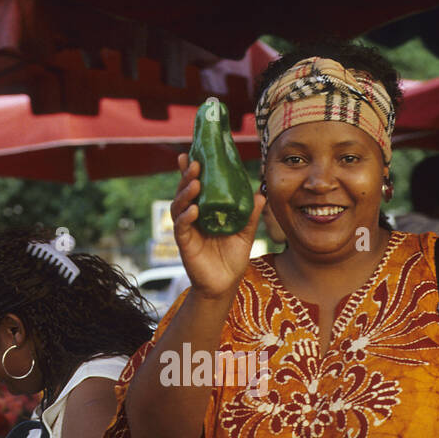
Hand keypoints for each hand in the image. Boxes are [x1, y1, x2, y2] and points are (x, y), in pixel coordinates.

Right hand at [171, 154, 265, 299]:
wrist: (225, 284)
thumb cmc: (232, 257)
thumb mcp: (245, 233)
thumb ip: (249, 214)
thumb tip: (260, 193)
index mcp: (204, 210)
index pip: (195, 186)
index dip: (190, 170)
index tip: (191, 153)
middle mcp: (192, 217)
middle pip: (184, 191)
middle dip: (187, 176)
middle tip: (195, 163)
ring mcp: (187, 230)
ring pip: (179, 206)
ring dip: (186, 192)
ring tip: (196, 182)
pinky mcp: (185, 244)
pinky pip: (182, 227)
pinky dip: (187, 217)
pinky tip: (195, 209)